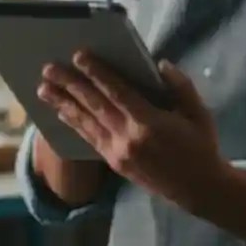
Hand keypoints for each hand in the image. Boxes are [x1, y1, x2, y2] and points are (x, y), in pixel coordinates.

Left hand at [38, 50, 226, 211]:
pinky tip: (61, 112)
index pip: (116, 92)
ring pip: (85, 123)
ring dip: (63, 104)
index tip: (78, 56)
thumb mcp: (199, 113)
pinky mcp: (114, 163)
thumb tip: (160, 64)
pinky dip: (74, 124)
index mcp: (149, 123)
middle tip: (49, 69)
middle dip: (70, 85)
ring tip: (44, 89)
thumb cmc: (202, 146)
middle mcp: (128, 137)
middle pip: (93, 105)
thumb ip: (180, 87)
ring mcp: (118, 153)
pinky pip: (89, 139)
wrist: (199, 190)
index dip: (96, 72)